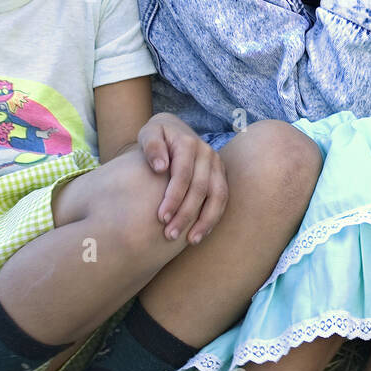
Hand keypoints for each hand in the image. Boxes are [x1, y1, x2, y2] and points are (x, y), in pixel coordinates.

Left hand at [137, 113, 227, 243]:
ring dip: (205, 220)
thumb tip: (161, 167)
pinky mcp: (221, 174)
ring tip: (191, 240)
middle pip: (200, 188)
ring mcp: (217, 164)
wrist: (174, 129)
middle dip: (186, 214)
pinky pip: (222, 198)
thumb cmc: (156, 136)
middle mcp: (207, 153)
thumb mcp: (148, 133)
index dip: (173, 198)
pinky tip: (201, 233)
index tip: (161, 218)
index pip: (183, 175)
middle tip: (170, 235)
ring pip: (218, 195)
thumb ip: (151, 146)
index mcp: (188, 143)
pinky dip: (214, 216)